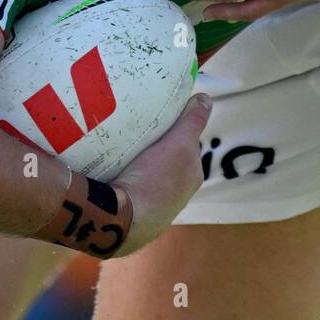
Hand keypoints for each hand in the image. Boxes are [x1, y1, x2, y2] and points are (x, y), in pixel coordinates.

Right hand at [113, 94, 211, 254]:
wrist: (123, 220)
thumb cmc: (156, 179)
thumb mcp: (179, 143)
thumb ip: (192, 121)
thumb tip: (206, 98)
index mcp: (192, 178)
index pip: (187, 147)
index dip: (175, 132)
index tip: (158, 120)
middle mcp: (178, 196)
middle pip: (167, 162)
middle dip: (155, 150)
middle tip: (136, 133)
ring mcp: (156, 209)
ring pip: (148, 177)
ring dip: (138, 166)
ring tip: (120, 152)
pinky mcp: (134, 217)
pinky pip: (131, 190)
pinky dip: (126, 180)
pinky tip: (113, 174)